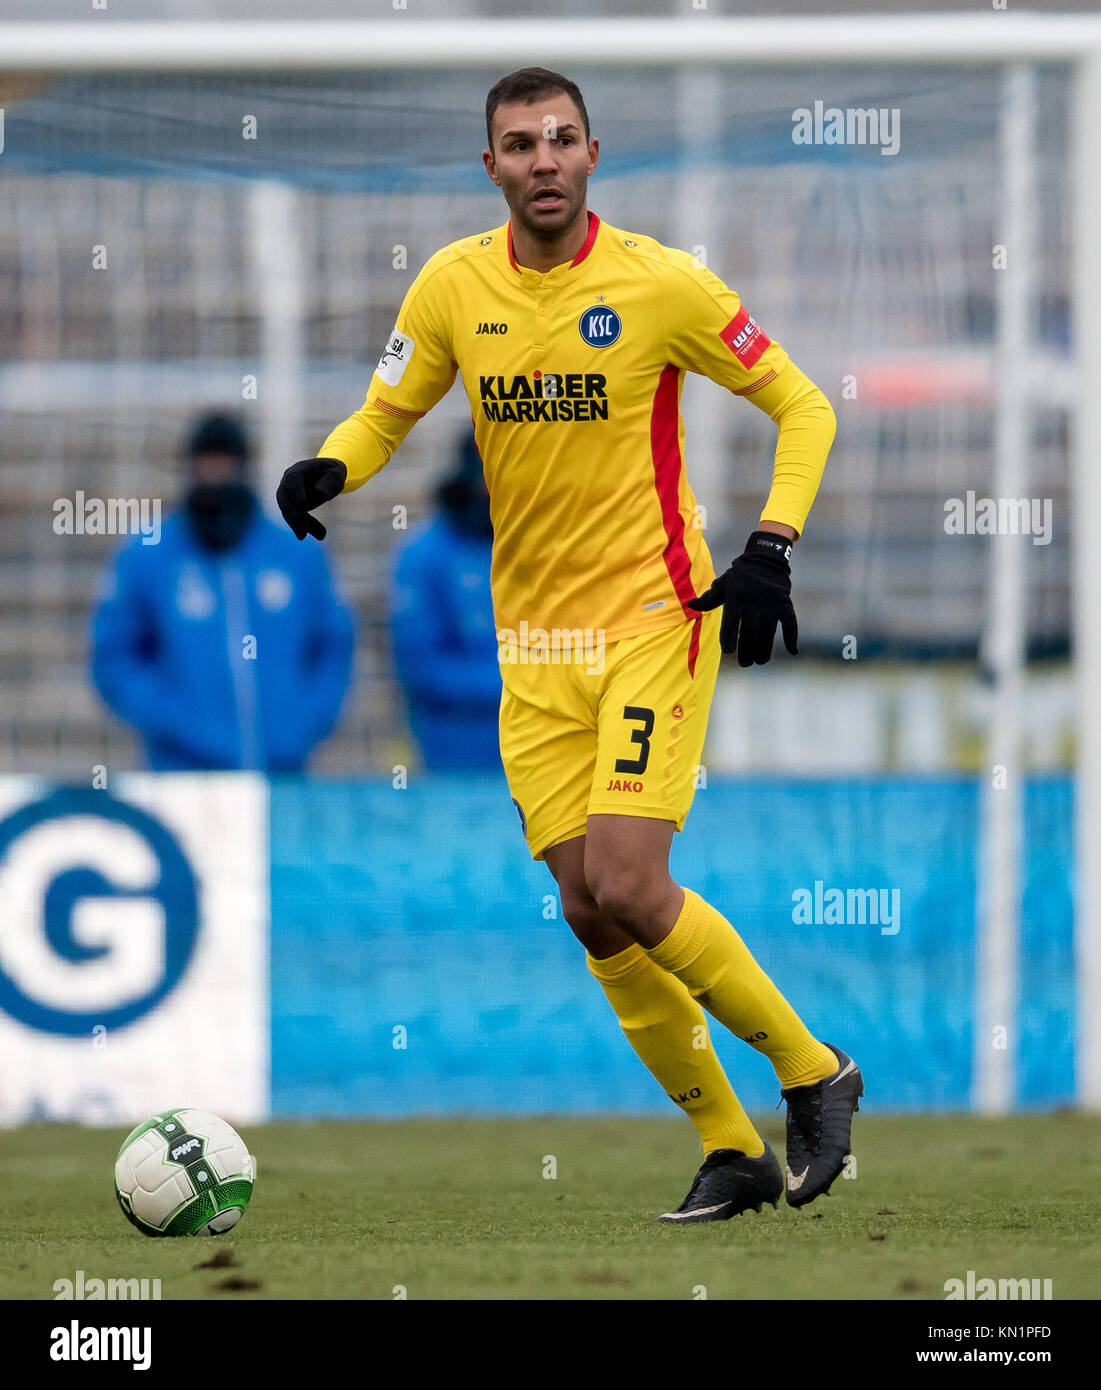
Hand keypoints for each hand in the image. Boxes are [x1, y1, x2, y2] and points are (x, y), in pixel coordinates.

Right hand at [276, 458, 347, 539]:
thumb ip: (329, 484)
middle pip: (285, 497)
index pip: (293, 478)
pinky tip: (320, 535)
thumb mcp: (336, 476)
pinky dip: (304, 526)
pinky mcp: (291, 504)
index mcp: (300, 469)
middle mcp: (289, 480)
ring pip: (287, 509)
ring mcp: (287, 493)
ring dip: (296, 524)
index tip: (301, 503)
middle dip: (293, 515)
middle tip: (302, 532)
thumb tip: (321, 494)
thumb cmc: (333, 474)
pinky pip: (294, 516)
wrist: (327, 476)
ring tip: (311, 536)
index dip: (296, 490)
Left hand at [687, 529, 797, 666]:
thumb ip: (708, 598)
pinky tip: (792, 651)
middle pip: (749, 632)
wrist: (766, 558)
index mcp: (735, 597)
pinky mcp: (785, 602)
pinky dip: (792, 637)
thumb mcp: (722, 584)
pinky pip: (791, 622)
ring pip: (768, 632)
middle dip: (746, 651)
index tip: (728, 651)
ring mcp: (771, 602)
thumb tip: (690, 606)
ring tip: (760, 661)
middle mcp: (753, 600)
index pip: (730, 624)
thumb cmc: (740, 576)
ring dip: (764, 649)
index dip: (728, 640)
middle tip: (744, 663)